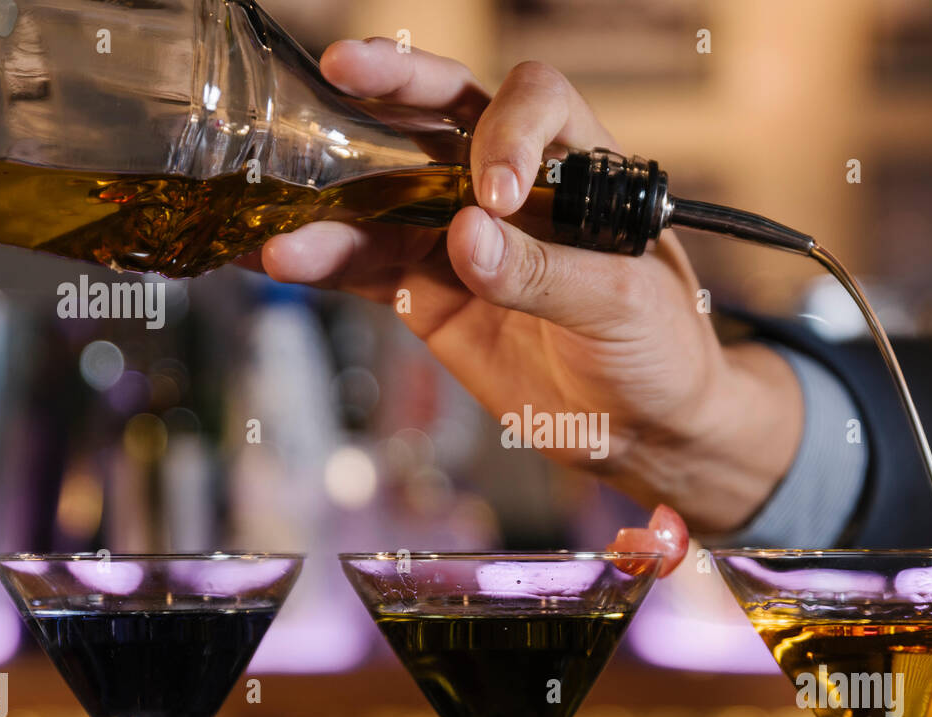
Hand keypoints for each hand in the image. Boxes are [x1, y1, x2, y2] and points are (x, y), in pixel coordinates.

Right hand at [254, 38, 803, 532]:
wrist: (642, 429)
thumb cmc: (659, 350)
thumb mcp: (621, 306)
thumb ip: (544, 272)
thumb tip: (464, 237)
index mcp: (575, 167)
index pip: (532, 103)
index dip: (507, 132)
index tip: (494, 193)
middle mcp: (509, 188)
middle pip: (442, 113)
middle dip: (394, 87)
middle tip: (345, 71)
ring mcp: (460, 239)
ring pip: (386, 195)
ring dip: (334, 206)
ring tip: (287, 229)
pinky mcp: (427, 293)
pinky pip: (365, 267)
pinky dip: (320, 262)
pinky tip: (273, 256)